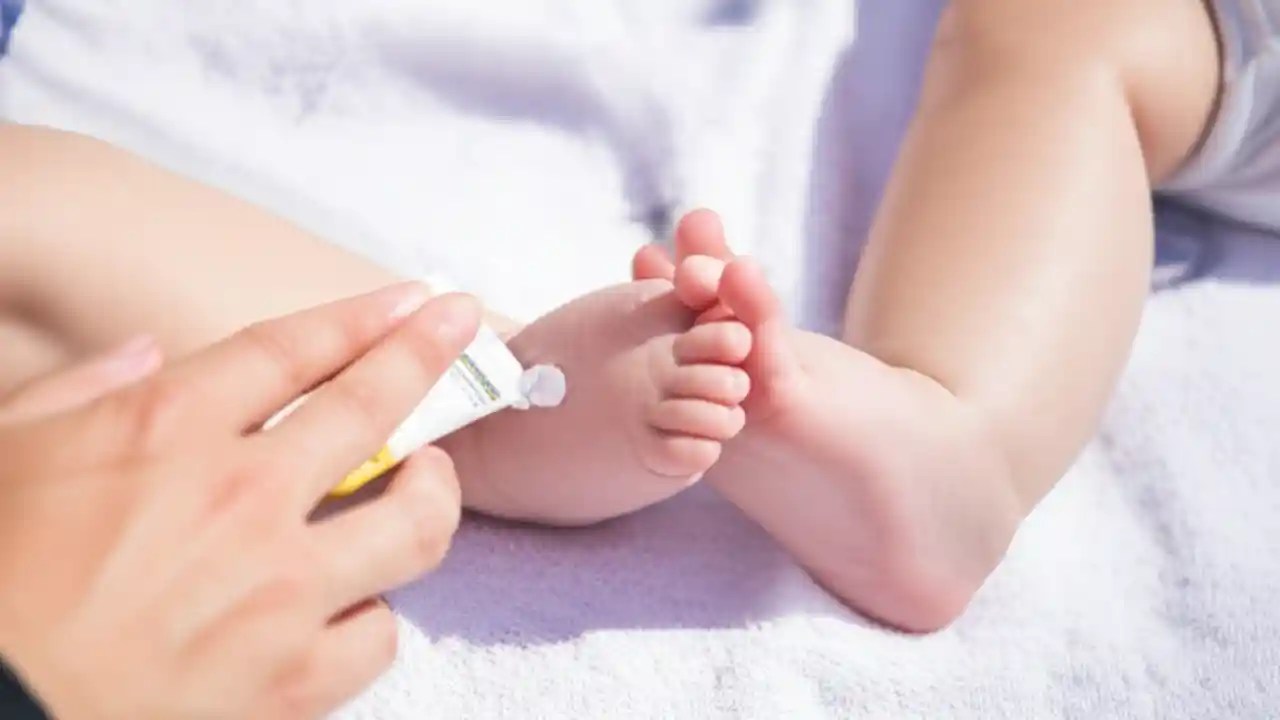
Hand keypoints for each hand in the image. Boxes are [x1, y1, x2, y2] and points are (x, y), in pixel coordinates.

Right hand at [0, 284, 479, 719]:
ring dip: (432, 493)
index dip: (365, 317)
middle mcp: (241, 500)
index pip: (294, 351)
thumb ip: (82, 394)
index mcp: (167, 431)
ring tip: (427, 478)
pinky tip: (357, 600)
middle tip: (460, 332)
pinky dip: (375, 614)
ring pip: (415, 524)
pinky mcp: (293, 682)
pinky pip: (382, 634)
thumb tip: (145, 355)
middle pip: (374, 407)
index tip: (415, 301)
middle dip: (429, 357)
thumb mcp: (6, 452)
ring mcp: (279, 592)